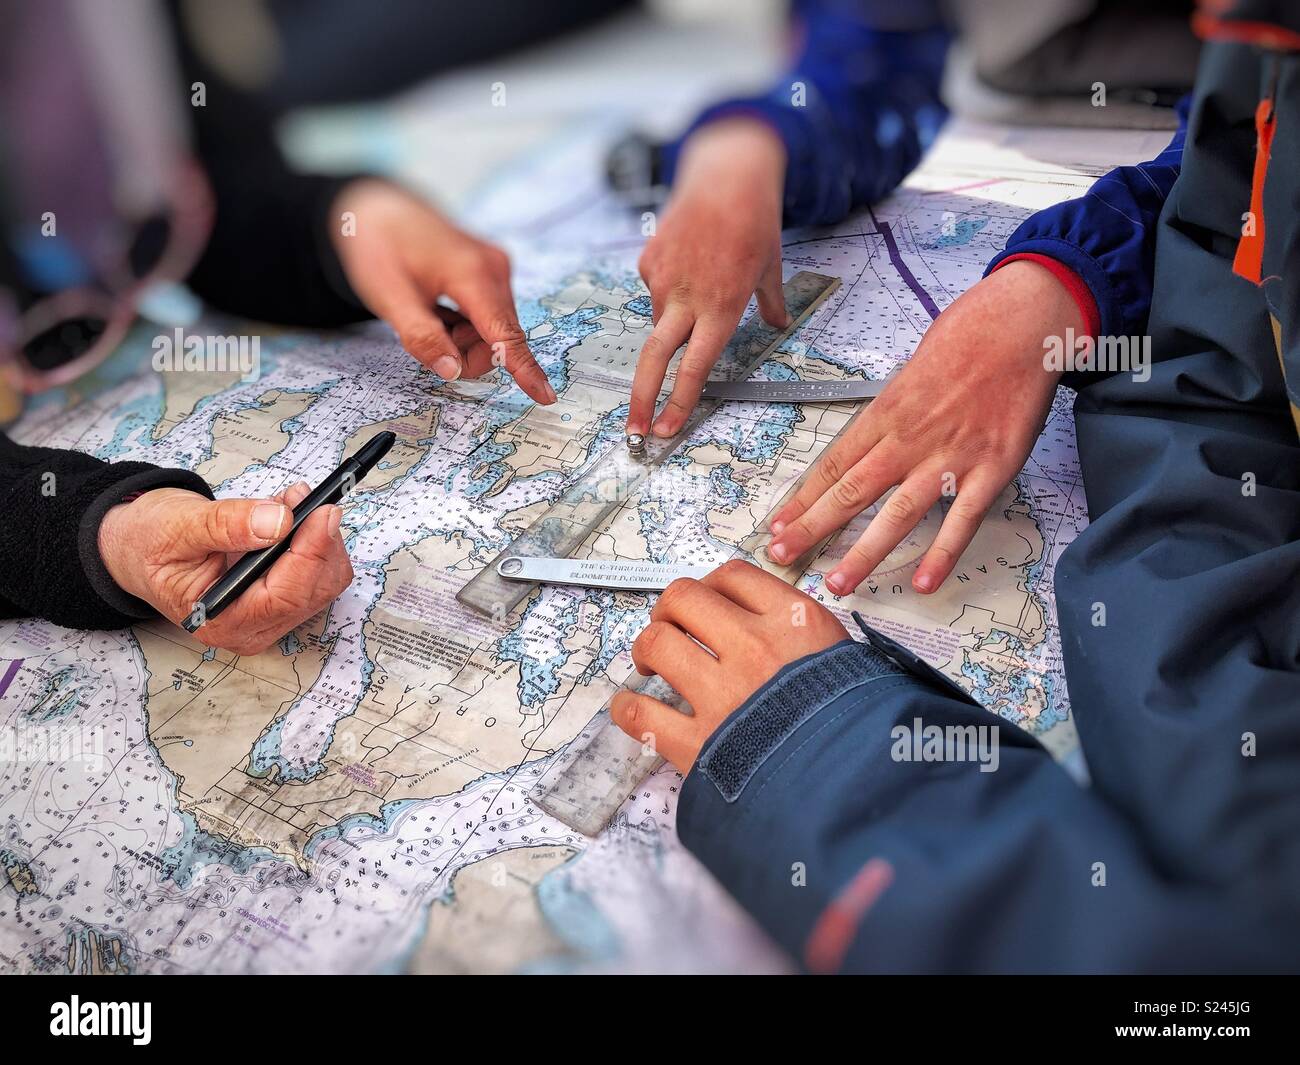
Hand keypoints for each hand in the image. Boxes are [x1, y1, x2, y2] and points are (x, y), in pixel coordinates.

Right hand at [99, 482, 352, 654]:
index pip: (284, 596)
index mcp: (220, 620)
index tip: (323, 514)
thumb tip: (278, 522)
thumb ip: (227, 525)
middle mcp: (250, 628)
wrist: (140, 548)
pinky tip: (291, 517)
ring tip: (290, 501)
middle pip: (313, 592)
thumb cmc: (150, 543)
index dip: (310, 554)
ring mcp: (268, 618)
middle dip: (319, 542)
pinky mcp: (280, 600)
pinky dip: (314, 541)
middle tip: (303, 497)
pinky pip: (316, 574)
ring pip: (323, 583)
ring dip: (319, 538)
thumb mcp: (178, 525)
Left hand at [330, 179, 554, 404]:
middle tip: (426, 336)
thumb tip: (452, 371)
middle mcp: (493, 269)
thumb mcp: (388, 296)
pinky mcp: (491, 271)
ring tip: (429, 313)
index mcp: (472, 274)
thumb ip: (421, 337)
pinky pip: (488, 317)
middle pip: (497, 340)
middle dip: (465, 353)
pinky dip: (463, 324)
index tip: (545, 396)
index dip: (524, 370)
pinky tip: (439, 305)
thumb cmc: (379, 245)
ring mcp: (495, 268)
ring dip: (462, 339)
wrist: (378, 209)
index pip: (504, 335)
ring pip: (493, 332)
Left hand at [610, 560, 847, 772]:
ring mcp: (723, 695)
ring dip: (646, 649)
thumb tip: (772, 627)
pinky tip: (631, 708)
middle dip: (668, 609)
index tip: (706, 603)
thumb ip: (806, 637)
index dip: (710, 585)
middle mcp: (754, 648)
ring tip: (651, 665)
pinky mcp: (698, 745)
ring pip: (657, 643)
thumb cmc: (859, 726)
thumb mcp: (849, 662)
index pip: (733, 576)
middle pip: (684, 598)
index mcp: (793, 623)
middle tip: (671, 628)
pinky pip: (640, 714)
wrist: (861, 790)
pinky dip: (627, 708)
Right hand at [629, 118, 788, 436]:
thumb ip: (770, 303)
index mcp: (721, 308)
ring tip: (701, 285)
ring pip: (660, 321)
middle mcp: (687, 298)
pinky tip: (688, 263)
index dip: (679, 403)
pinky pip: (654, 291)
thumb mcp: (772, 267)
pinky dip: (668, 291)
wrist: (726, 171)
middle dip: (642, 400)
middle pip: (654, 359)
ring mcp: (662, 278)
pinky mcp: (648, 260)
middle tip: (634, 431)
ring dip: (673, 323)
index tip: (665, 430)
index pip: (694, 368)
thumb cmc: (755, 220)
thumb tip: (778, 324)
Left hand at [765, 260, 1082, 595]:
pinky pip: (962, 520)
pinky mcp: (992, 470)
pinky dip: (943, 554)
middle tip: (782, 555)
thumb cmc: (968, 337)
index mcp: (886, 413)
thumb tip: (871, 440)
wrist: (1022, 321)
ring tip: (839, 583)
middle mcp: (910, 440)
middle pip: (851, 492)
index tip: (779, 523)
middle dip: (812, 528)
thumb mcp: (912, 369)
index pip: (834, 465)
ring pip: (897, 514)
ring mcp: (950, 457)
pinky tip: (924, 583)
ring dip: (865, 553)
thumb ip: (891, 411)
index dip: (803, 499)